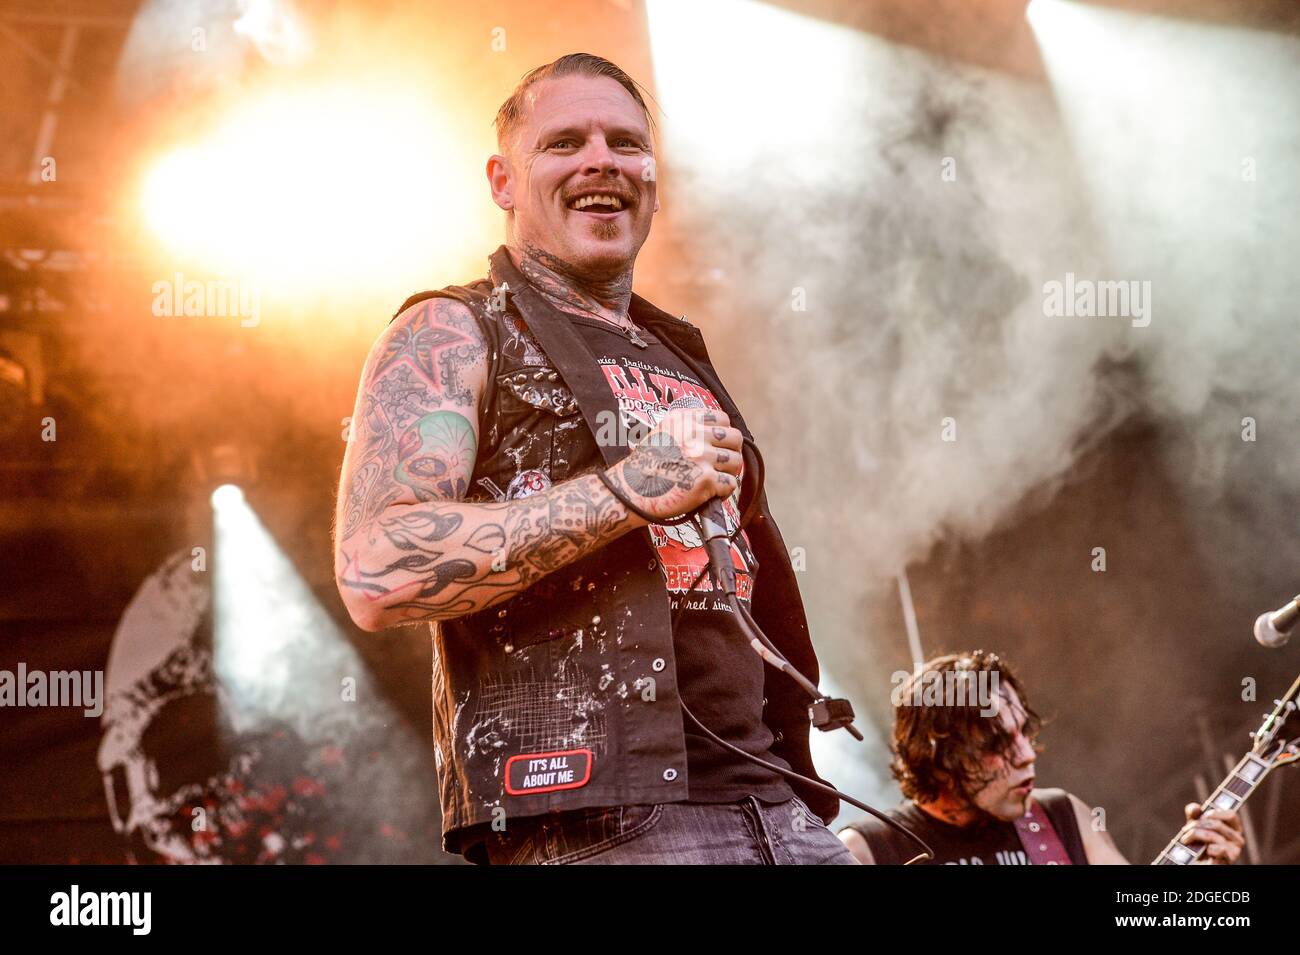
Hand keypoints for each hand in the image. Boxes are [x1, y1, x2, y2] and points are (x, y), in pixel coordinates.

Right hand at [604, 407, 742, 522]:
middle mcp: (693, 435)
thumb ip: (688, 427)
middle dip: (732, 452)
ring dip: (728, 473)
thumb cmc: (645, 466)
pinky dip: (723, 491)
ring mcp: (701, 457)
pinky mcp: (705, 480)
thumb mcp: (662, 432)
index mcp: (683, 420)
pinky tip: (711, 493)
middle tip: (722, 464)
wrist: (630, 491)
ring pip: (736, 462)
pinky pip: (730, 484)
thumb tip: (718, 431)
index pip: (722, 418)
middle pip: (735, 438)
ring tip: (715, 479)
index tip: (719, 444)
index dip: (724, 433)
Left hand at [1180, 803, 1244, 864]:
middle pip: (1217, 824)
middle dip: (1197, 824)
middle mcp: (1237, 840)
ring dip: (1194, 835)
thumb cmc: (1198, 844)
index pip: (1231, 815)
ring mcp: (1234, 852)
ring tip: (1185, 839)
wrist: (1194, 862)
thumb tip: (1195, 808)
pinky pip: (1219, 849)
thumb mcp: (1196, 826)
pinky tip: (1203, 850)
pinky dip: (1207, 848)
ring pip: (1213, 835)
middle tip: (1185, 829)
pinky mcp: (1227, 861)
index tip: (1202, 816)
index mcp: (1233, 829)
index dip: (1215, 813)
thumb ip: (1195, 815)